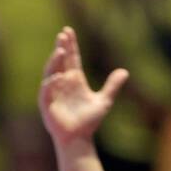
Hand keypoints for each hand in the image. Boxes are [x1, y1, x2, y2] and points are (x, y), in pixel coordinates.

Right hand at [39, 26, 127, 146]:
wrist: (79, 139)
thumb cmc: (88, 122)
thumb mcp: (104, 101)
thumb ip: (112, 85)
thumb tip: (125, 71)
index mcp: (75, 80)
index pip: (71, 58)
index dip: (70, 45)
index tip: (68, 31)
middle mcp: (62, 84)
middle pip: (60, 61)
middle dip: (60, 47)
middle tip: (62, 34)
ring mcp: (53, 93)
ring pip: (51, 73)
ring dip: (54, 62)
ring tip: (60, 51)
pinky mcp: (47, 105)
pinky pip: (46, 92)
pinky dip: (50, 84)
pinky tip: (57, 77)